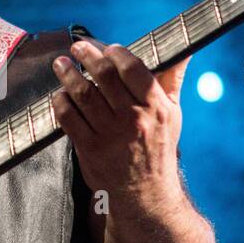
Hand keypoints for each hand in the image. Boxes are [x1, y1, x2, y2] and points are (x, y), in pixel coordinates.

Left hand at [50, 39, 189, 206]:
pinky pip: (68, 117)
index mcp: (156, 108)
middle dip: (87, 55)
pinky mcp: (89, 149)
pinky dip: (61, 101)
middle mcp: (133, 119)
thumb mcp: (172, 115)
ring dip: (68, 74)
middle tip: (77, 47)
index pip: (133, 69)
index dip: (117, 53)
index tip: (108, 48)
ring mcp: (109, 135)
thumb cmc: (159, 148)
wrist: (145, 195)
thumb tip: (183, 50)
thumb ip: (172, 80)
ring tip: (61, 64)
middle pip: (104, 76)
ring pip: (82, 93)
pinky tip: (60, 94)